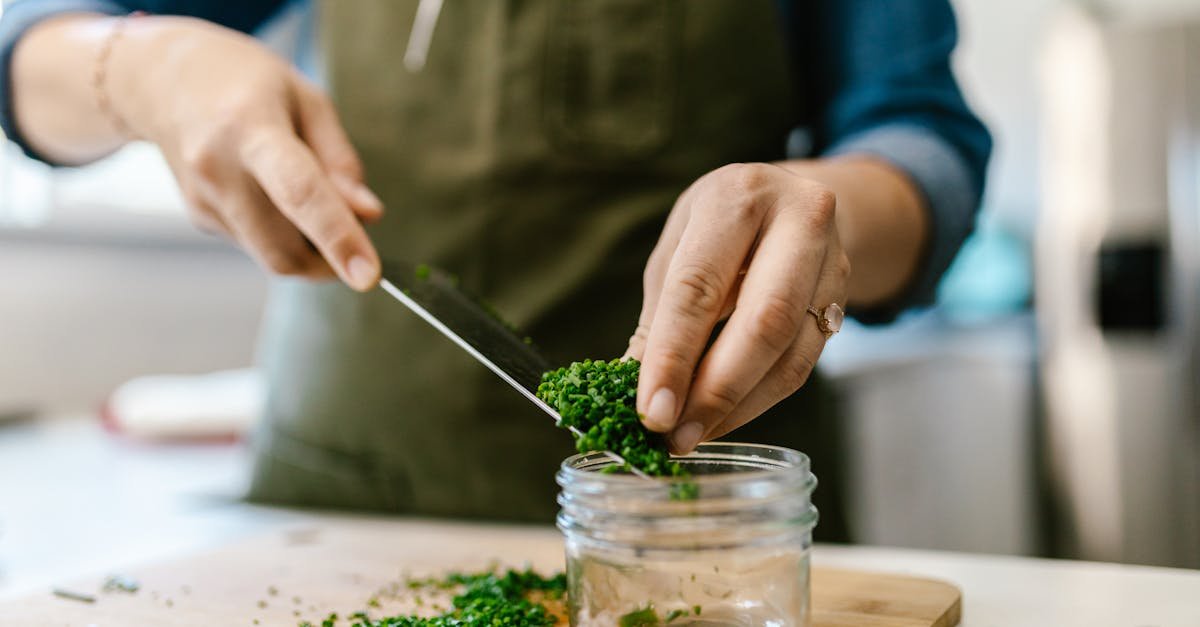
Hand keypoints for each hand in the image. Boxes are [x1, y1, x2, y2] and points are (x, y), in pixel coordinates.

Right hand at [113, 17, 381, 288]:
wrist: (162, 81)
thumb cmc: (245, 83)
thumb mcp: (307, 100)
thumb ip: (340, 160)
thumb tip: (368, 215)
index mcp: (250, 128)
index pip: (299, 192)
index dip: (337, 237)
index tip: (368, 275)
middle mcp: (217, 170)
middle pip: (284, 249)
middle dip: (331, 262)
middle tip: (357, 239)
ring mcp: (202, 200)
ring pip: (272, 258)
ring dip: (309, 251)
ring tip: (313, 201)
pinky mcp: (199, 218)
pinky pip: (257, 245)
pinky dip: (284, 236)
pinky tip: (274, 194)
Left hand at [626, 163, 850, 453]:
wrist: (791, 202)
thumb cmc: (719, 228)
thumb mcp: (679, 249)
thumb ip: (660, 317)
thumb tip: (629, 388)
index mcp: (737, 199)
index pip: (700, 286)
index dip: (674, 356)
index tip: (651, 412)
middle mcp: (796, 220)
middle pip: (764, 320)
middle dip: (714, 389)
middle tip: (675, 435)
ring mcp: (831, 261)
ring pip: (790, 352)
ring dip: (736, 405)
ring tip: (692, 434)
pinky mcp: (844, 300)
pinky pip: (802, 365)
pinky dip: (758, 401)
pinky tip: (722, 418)